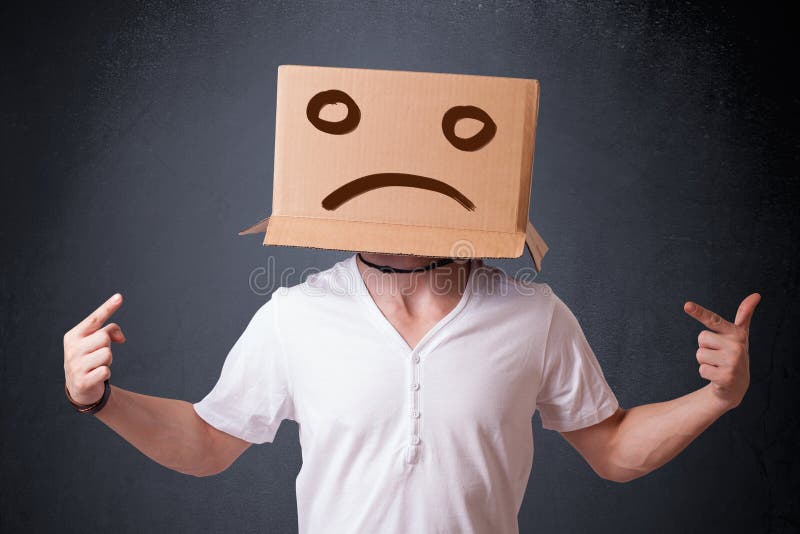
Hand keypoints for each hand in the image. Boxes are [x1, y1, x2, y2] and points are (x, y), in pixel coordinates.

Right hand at [63, 294, 125, 404]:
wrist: (79, 387)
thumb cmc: (89, 359)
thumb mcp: (94, 342)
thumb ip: (109, 331)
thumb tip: (121, 338)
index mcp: (73, 335)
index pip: (94, 319)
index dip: (108, 307)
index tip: (120, 296)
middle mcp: (72, 348)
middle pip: (104, 337)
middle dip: (107, 346)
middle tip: (97, 355)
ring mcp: (75, 365)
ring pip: (107, 354)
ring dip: (107, 361)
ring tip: (96, 366)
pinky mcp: (82, 380)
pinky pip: (106, 370)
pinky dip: (106, 374)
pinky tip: (95, 377)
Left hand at [684, 293, 760, 410]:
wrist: (738, 384)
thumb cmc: (734, 354)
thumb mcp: (739, 335)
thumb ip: (744, 314)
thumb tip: (755, 294)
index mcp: (736, 333)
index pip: (714, 320)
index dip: (700, 312)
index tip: (686, 305)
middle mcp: (737, 346)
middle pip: (701, 338)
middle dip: (705, 347)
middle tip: (719, 355)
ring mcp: (733, 362)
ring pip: (700, 354)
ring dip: (705, 361)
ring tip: (718, 364)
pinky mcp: (726, 376)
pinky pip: (702, 370)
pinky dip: (706, 373)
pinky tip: (718, 375)